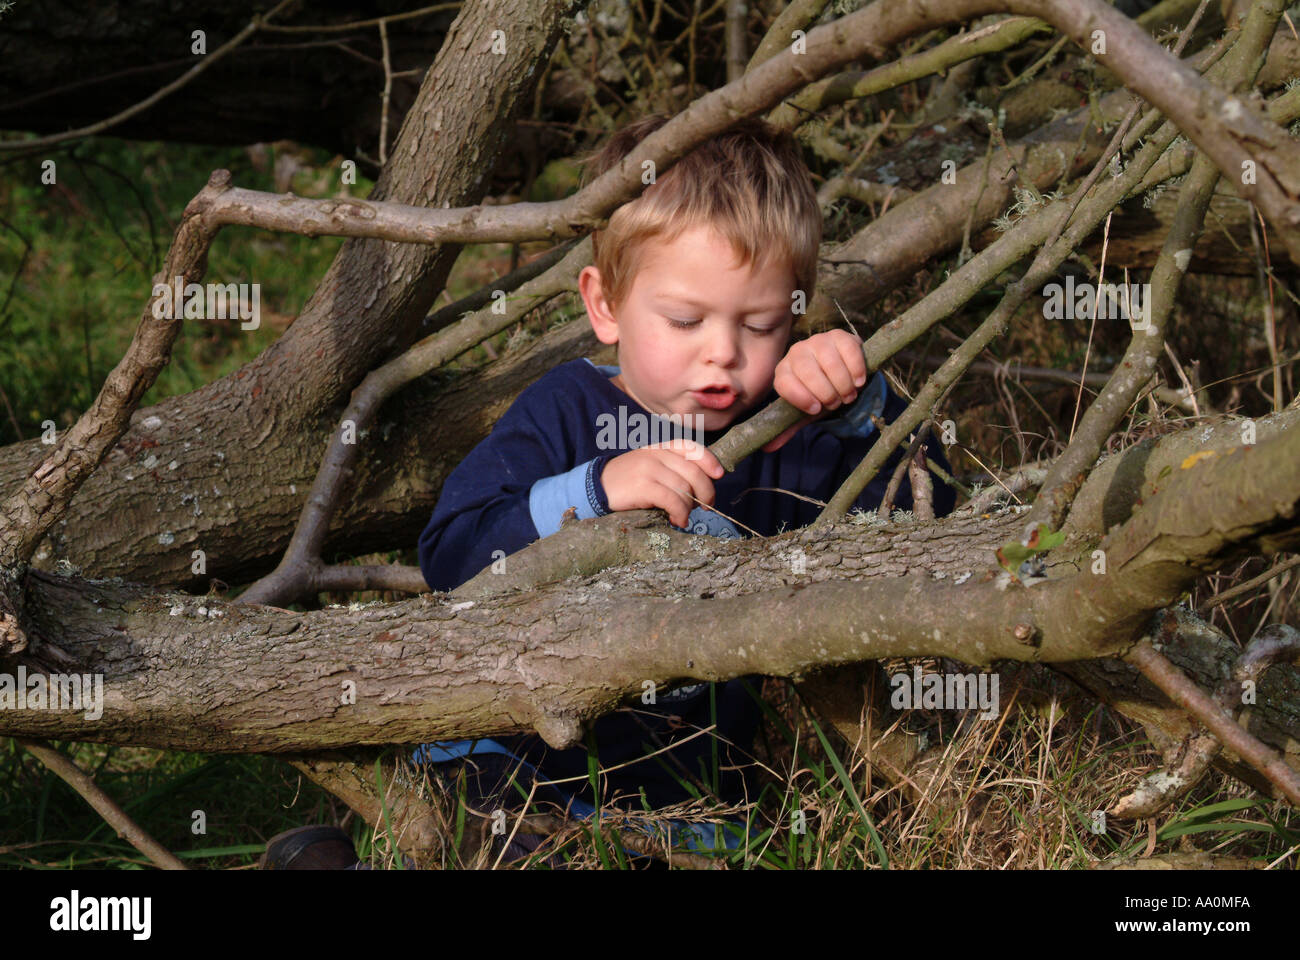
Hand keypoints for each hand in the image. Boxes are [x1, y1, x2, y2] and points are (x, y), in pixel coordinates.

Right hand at [600, 439, 723, 528]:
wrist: (595, 489)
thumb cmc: (626, 484)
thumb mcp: (649, 468)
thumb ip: (671, 470)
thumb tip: (700, 487)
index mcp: (659, 449)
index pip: (690, 447)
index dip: (708, 460)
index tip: (719, 474)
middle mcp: (656, 455)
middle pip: (693, 470)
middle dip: (706, 491)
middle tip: (706, 506)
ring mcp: (649, 469)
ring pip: (684, 488)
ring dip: (689, 507)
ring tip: (683, 516)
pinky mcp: (643, 486)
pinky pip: (673, 500)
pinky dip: (680, 513)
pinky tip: (677, 520)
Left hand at [763, 330, 868, 451]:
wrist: (842, 374)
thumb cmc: (819, 394)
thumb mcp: (803, 412)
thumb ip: (787, 427)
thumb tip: (767, 448)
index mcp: (783, 371)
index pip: (785, 382)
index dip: (801, 398)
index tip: (816, 409)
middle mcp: (797, 352)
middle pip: (809, 372)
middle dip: (827, 393)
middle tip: (837, 403)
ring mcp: (818, 341)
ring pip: (830, 362)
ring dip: (843, 384)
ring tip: (848, 394)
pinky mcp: (840, 336)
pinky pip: (849, 350)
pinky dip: (856, 369)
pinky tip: (858, 380)